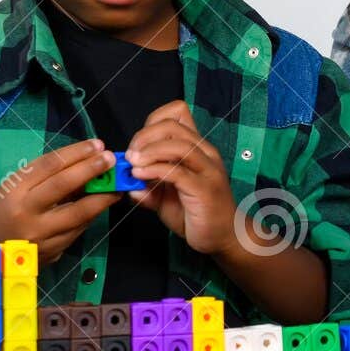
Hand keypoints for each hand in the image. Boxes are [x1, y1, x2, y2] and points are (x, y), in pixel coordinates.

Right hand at [0, 139, 120, 264]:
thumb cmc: (3, 213)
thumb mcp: (15, 190)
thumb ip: (45, 178)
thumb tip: (85, 163)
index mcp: (14, 191)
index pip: (48, 166)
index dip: (76, 153)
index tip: (97, 144)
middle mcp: (26, 213)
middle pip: (63, 186)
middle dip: (91, 170)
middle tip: (110, 160)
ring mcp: (39, 235)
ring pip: (78, 214)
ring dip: (102, 198)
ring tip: (117, 186)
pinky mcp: (51, 252)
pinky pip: (77, 231)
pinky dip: (91, 216)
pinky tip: (102, 206)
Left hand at [125, 100, 238, 255]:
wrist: (223, 237)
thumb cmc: (196, 213)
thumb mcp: (165, 197)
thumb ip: (148, 185)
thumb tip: (126, 180)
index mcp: (197, 148)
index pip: (178, 113)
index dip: (152, 123)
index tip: (137, 145)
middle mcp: (205, 153)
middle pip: (173, 125)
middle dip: (144, 136)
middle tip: (131, 155)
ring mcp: (208, 170)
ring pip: (177, 144)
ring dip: (149, 151)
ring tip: (134, 164)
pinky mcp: (205, 189)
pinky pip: (177, 171)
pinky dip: (154, 170)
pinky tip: (140, 175)